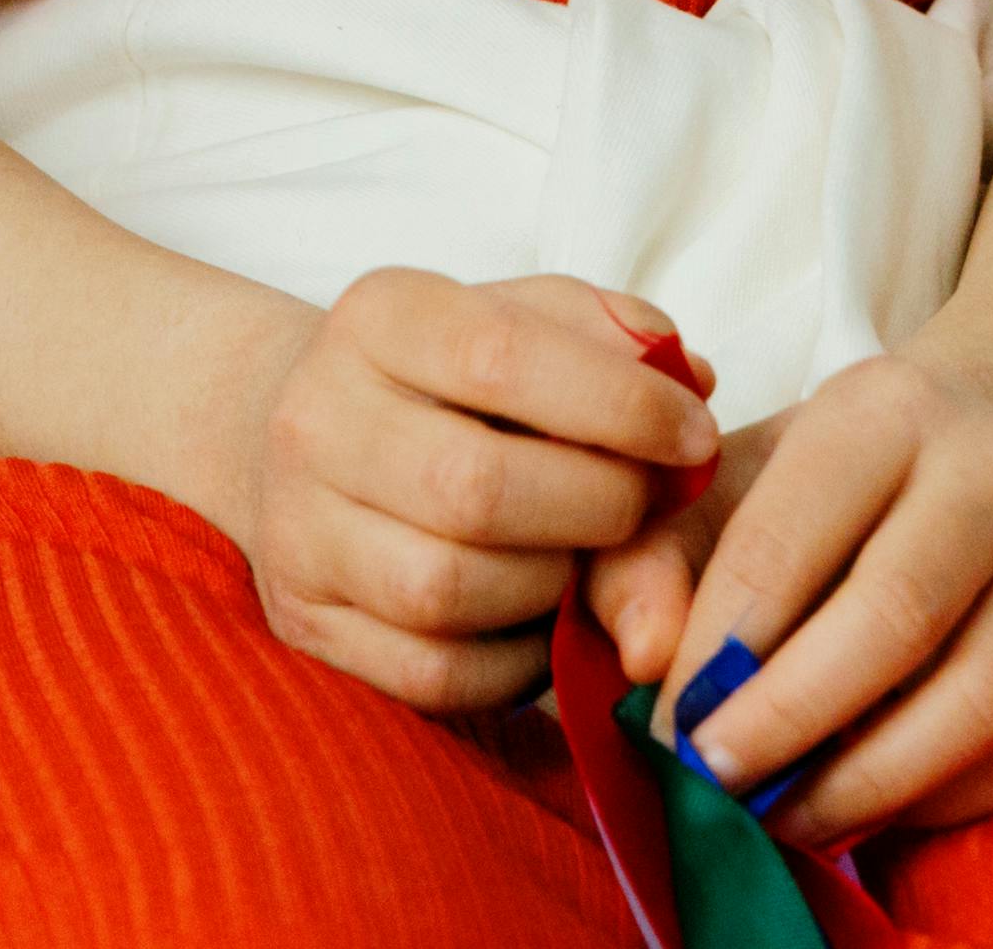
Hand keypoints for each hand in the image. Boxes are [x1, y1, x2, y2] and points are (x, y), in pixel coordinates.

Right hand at [203, 270, 723, 713]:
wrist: (314, 437)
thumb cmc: (454, 382)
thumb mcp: (523, 322)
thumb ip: (614, 337)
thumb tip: (690, 384)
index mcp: (377, 320)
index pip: (500, 356)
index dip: (620, 405)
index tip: (694, 436)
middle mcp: (316, 418)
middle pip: (473, 487)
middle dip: (597, 508)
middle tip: (640, 507)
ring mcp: (298, 529)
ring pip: (446, 588)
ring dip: (552, 588)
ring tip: (579, 558)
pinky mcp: (308, 622)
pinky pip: (434, 673)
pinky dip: (513, 663)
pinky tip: (537, 618)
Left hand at [587, 352, 992, 837]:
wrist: (978, 451)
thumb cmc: (823, 485)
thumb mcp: (720, 484)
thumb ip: (653, 558)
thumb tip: (645, 662)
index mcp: (884, 406)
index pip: (790, 538)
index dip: (721, 647)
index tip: (668, 727)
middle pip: (893, 619)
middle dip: (790, 720)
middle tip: (716, 784)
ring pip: (978, 698)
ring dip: (867, 780)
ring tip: (783, 817)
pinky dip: (946, 798)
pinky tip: (868, 808)